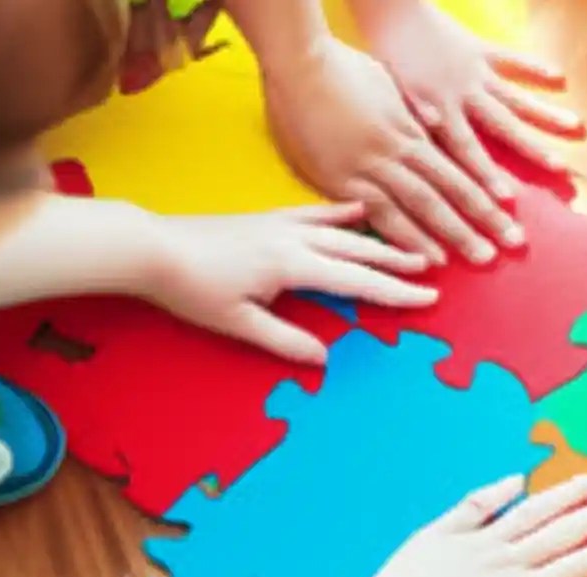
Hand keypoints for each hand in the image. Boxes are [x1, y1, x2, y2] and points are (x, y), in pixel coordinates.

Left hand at [144, 203, 433, 363]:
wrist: (152, 248)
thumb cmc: (192, 289)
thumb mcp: (237, 323)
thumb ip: (283, 341)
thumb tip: (323, 358)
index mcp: (293, 266)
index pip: (356, 281)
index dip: (395, 292)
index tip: (428, 298)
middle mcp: (294, 240)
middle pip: (359, 252)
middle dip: (398, 264)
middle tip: (434, 271)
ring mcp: (282, 225)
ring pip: (342, 231)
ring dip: (379, 239)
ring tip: (411, 245)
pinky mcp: (268, 219)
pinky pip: (314, 213)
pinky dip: (340, 212)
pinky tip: (359, 208)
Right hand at [264, 38, 520, 264]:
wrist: (299, 66)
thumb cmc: (342, 70)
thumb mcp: (390, 88)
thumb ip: (413, 115)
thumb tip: (434, 124)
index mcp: (411, 130)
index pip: (457, 165)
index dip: (485, 187)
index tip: (511, 207)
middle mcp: (398, 151)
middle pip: (449, 189)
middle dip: (483, 217)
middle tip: (512, 242)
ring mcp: (370, 167)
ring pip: (421, 205)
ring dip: (452, 233)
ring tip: (480, 256)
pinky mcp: (340, 181)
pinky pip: (377, 214)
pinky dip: (402, 237)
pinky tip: (422, 258)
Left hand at [363, 474, 586, 576]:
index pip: (576, 566)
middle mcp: (506, 559)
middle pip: (558, 533)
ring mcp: (476, 541)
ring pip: (527, 513)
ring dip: (559, 497)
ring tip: (586, 481)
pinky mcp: (446, 531)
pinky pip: (477, 505)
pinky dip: (498, 490)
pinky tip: (516, 480)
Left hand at [367, 3, 580, 188]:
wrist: (389, 10)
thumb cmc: (385, 60)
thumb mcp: (391, 100)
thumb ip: (417, 124)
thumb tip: (433, 153)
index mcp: (438, 110)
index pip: (467, 151)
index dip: (487, 176)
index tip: (508, 199)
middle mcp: (463, 94)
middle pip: (504, 127)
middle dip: (533, 150)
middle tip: (561, 170)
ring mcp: (476, 72)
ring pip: (517, 97)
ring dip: (547, 114)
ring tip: (577, 128)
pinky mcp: (482, 50)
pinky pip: (513, 59)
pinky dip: (535, 67)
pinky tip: (561, 79)